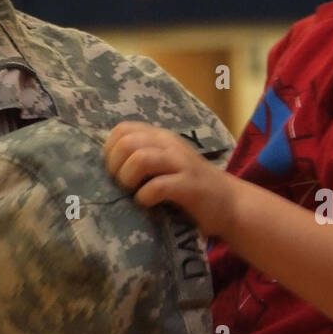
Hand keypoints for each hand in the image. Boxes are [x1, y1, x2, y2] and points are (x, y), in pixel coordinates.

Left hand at [102, 121, 234, 239]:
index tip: (115, 171)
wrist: (229, 203)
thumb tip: (103, 166)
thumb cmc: (188, 186)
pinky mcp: (189, 186)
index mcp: (159, 137)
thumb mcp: (163, 164)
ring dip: (128, 179)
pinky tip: (148, 203)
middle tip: (123, 185)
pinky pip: (157, 186)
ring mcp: (180, 163)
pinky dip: (145, 197)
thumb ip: (140, 157)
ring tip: (134, 192)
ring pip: (140, 159)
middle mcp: (169, 144)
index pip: (122, 129)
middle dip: (115, 167)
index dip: (110, 151)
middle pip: (127, 142)